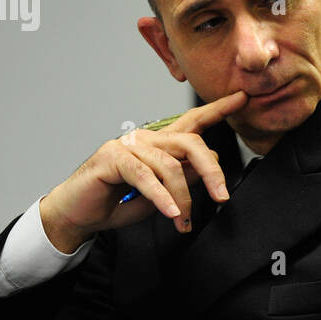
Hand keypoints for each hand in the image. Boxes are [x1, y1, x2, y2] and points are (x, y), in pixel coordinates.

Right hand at [40, 91, 248, 251]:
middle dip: (211, 170)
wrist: (78, 215)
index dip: (217, 110)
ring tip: (184, 221)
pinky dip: (161, 197)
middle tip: (222, 197)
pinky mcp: (111, 158)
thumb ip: (182, 180)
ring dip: (182, 198)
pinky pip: (144, 176)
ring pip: (168, 165)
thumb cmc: (116, 202)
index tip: (242, 98)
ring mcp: (127, 144)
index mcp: (159, 144)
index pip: (193, 122)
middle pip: (190, 142)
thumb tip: (207, 171)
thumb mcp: (161, 196)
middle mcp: (145, 138)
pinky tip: (171, 213)